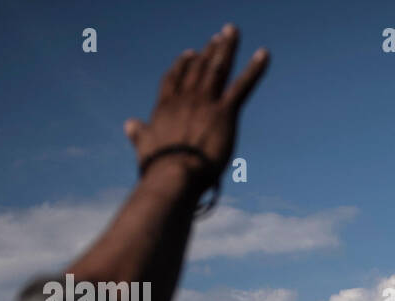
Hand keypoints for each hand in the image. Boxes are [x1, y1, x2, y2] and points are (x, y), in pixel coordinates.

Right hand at [124, 25, 269, 191]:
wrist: (174, 174)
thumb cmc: (158, 167)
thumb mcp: (144, 146)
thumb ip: (138, 133)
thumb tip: (129, 124)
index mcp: (166, 107)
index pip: (175, 79)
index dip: (183, 65)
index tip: (190, 53)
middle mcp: (185, 99)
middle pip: (198, 68)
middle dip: (209, 50)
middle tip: (219, 36)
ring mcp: (205, 102)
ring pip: (217, 68)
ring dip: (226, 48)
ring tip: (232, 32)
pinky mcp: (225, 112)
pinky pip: (243, 85)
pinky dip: (255, 68)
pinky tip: (265, 53)